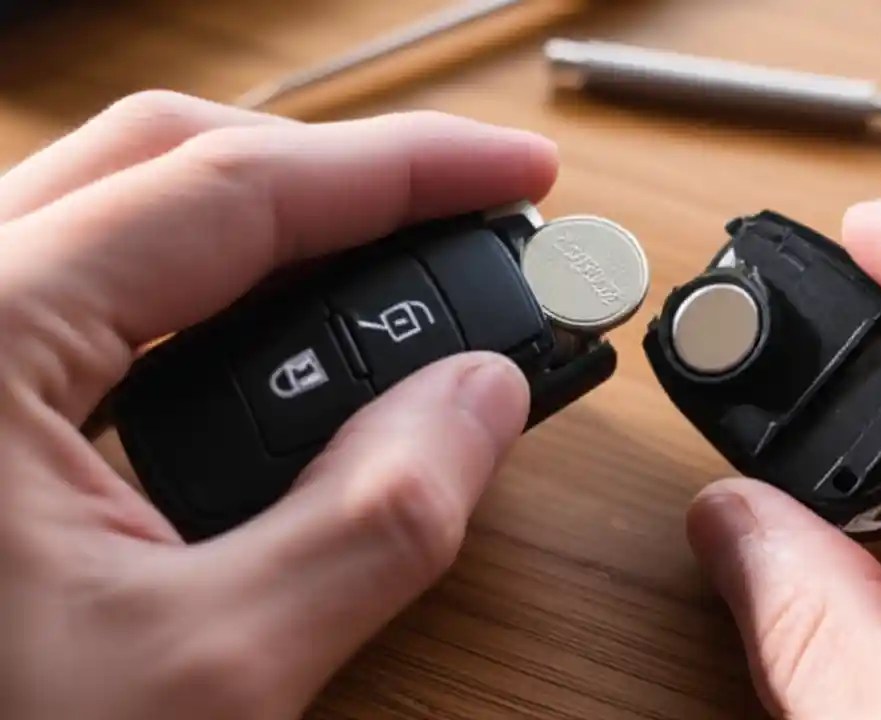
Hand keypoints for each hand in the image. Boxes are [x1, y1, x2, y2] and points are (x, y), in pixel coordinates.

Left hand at [0, 92, 556, 719]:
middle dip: (340, 179)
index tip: (511, 171)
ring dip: (279, 234)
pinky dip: (218, 296)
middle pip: (174, 165)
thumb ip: (373, 522)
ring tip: (395, 270)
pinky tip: (285, 336)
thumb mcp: (206, 671)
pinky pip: (104, 297)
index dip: (402, 167)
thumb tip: (478, 399)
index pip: (232, 187)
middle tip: (466, 214)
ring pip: (133, 216)